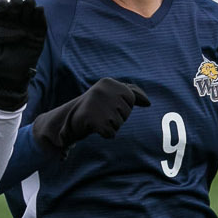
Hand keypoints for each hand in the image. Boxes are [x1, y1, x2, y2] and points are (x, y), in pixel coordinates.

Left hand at [0, 0, 47, 109]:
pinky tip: (39, 10)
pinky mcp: (38, 34)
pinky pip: (41, 21)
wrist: (8, 79)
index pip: (0, 6)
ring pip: (29, 9)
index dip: (2, 4)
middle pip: (16, 4)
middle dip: (16, 2)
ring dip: (29, 4)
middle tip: (17, 5)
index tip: (3, 8)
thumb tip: (20, 31)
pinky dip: (41, 14)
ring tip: (29, 4)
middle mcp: (13, 21)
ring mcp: (27, 27)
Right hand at [30, 78, 149, 158]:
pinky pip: (111, 133)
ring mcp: (97, 104)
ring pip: (119, 123)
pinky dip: (105, 134)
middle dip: (117, 117)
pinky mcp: (93, 118)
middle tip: (101, 114)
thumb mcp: (112, 96)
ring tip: (98, 120)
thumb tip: (148, 102)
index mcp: (109, 82)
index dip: (122, 107)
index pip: (131, 99)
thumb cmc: (95, 108)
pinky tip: (96, 128)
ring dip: (110, 125)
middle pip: (126, 111)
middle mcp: (103, 90)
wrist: (68, 119)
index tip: (108, 105)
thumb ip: (132, 94)